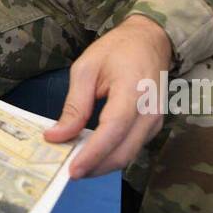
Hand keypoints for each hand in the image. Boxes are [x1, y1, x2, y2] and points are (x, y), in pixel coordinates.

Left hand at [45, 14, 172, 178]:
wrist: (150, 41)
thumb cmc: (117, 50)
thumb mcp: (86, 69)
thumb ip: (74, 105)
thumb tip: (56, 136)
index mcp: (133, 91)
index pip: (113, 130)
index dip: (92, 153)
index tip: (71, 169)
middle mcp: (150, 112)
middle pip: (123, 152)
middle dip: (94, 167)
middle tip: (67, 172)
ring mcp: (156, 121)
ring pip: (128, 155)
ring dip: (102, 165)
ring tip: (75, 163)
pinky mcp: (154, 127)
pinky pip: (132, 148)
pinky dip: (111, 155)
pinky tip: (92, 153)